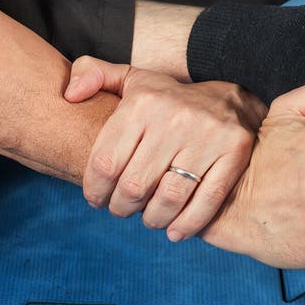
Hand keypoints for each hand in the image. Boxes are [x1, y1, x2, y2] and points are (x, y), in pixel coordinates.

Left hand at [64, 56, 267, 237]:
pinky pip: (206, 201)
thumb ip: (93, 75)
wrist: (229, 97)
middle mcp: (175, 117)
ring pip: (168, 199)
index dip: (94, 190)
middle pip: (133, 186)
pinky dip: (187, 224)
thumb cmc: (169, 99)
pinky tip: (174, 229)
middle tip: (122, 208)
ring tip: (148, 217)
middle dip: (121, 208)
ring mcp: (208, 134)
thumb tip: (70, 95)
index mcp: (143, 101)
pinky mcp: (234, 151)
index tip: (97, 198)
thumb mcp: (132, 79)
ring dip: (152, 219)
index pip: (105, 163)